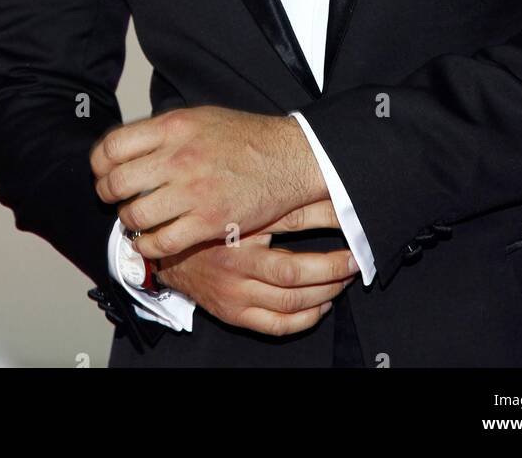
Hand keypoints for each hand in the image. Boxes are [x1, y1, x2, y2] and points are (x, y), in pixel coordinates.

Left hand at [91, 107, 326, 259]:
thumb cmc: (244, 138)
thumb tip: (127, 148)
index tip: (104, 172)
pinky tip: (152, 243)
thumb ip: (163, 132)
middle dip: (108, 196)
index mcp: (173, 127)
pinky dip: (148, 247)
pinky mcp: (208, 222)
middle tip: (116, 200)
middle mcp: (178, 158)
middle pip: (116, 183)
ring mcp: (193, 192)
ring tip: (137, 221)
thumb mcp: (199, 118)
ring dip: (129, 223)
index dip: (99, 164)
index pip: (112, 147)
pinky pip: (161, 242)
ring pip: (135, 216)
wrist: (288, 158)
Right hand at [153, 199, 358, 335]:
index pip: (293, 248)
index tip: (353, 242)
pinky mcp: (233, 314)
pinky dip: (304, 319)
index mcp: (240, 236)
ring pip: (290, 305)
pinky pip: (276, 326)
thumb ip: (291, 204)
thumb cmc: (213, 220)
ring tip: (341, 281)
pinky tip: (320, 306)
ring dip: (324, 295)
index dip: (327, 252)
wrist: (169, 249)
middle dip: (332, 273)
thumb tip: (333, 195)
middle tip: (352, 263)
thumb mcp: (249, 205)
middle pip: (295, 280)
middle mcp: (236, 269)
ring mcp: (234, 296)